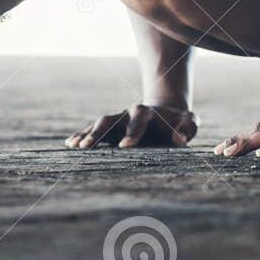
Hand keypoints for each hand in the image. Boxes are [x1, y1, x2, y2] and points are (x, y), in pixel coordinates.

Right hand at [66, 104, 196, 148]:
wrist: (166, 112)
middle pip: (110, 119)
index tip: (125, 147)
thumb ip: (188, 128)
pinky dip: (82, 135)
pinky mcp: (111, 127)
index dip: (132, 132)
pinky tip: (70, 144)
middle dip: (99, 132)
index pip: (138, 120)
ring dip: (87, 134)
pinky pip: (93, 129)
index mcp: (147, 112)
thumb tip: (178, 140)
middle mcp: (128, 113)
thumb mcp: (190, 122)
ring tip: (75, 146)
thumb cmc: (179, 121)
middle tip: (88, 146)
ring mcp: (117, 119)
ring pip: (99, 124)